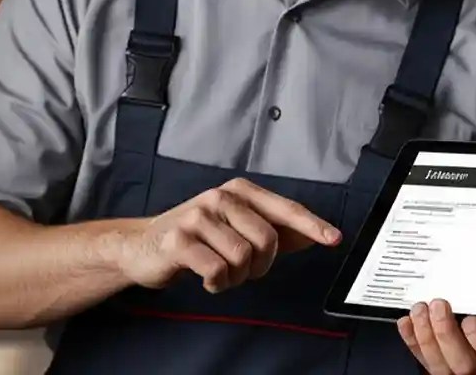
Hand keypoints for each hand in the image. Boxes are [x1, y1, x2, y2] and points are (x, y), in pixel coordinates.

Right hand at [115, 177, 341, 292]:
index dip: (312, 225)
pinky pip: (217, 271)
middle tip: (242, 269)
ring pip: (243, 258)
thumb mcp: (237, 228)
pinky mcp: (179, 239)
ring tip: (220, 271)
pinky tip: (204, 277)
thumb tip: (316, 235)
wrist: (142, 246)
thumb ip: (276, 230)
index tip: (333, 238)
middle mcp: (221, 197)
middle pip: (268, 240)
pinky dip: (216, 284)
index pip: (286, 209)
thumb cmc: (197, 237)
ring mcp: (199, 216)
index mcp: (240, 191)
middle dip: (260, 265)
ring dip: (235, 277)